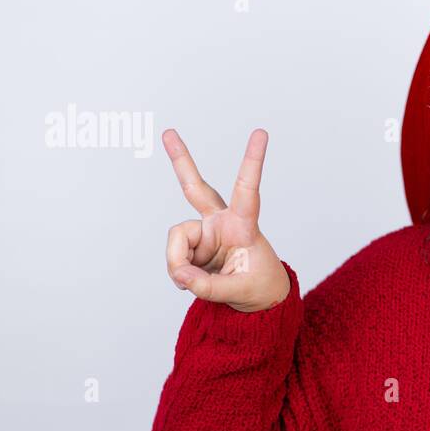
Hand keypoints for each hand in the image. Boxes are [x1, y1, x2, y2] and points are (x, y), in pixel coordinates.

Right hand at [163, 128, 290, 311]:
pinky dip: (179, 273)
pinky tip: (190, 279)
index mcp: (244, 225)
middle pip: (196, 189)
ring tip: (191, 280)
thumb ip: (209, 286)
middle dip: (181, 161)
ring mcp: (205, 233)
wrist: (259, 298)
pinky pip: (175, 257)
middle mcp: (222, 222)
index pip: (247, 191)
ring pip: (177, 238)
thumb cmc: (261, 287)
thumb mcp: (241, 292)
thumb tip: (180, 275)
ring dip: (178, 263)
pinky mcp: (193, 245)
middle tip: (168, 133)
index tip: (261, 133)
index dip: (252, 162)